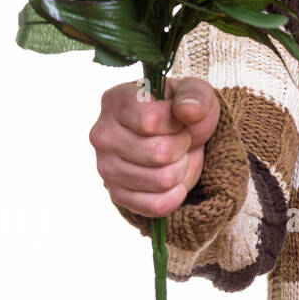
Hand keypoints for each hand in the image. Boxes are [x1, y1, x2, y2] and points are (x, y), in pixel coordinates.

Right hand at [90, 76, 219, 217]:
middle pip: (159, 153)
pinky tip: (172, 179)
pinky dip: (175, 194)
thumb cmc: (182, 111)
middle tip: (179, 139)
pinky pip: (157, 205)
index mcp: (116, 101)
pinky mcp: (117, 195)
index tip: (177, 119)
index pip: (151, 121)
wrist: (180, 137)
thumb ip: (194, 96)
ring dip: (181, 169)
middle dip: (182, 147)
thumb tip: (188, 110)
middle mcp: (103, 135)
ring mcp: (106, 168)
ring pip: (162, 180)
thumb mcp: (196, 94)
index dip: (177, 123)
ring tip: (174, 156)